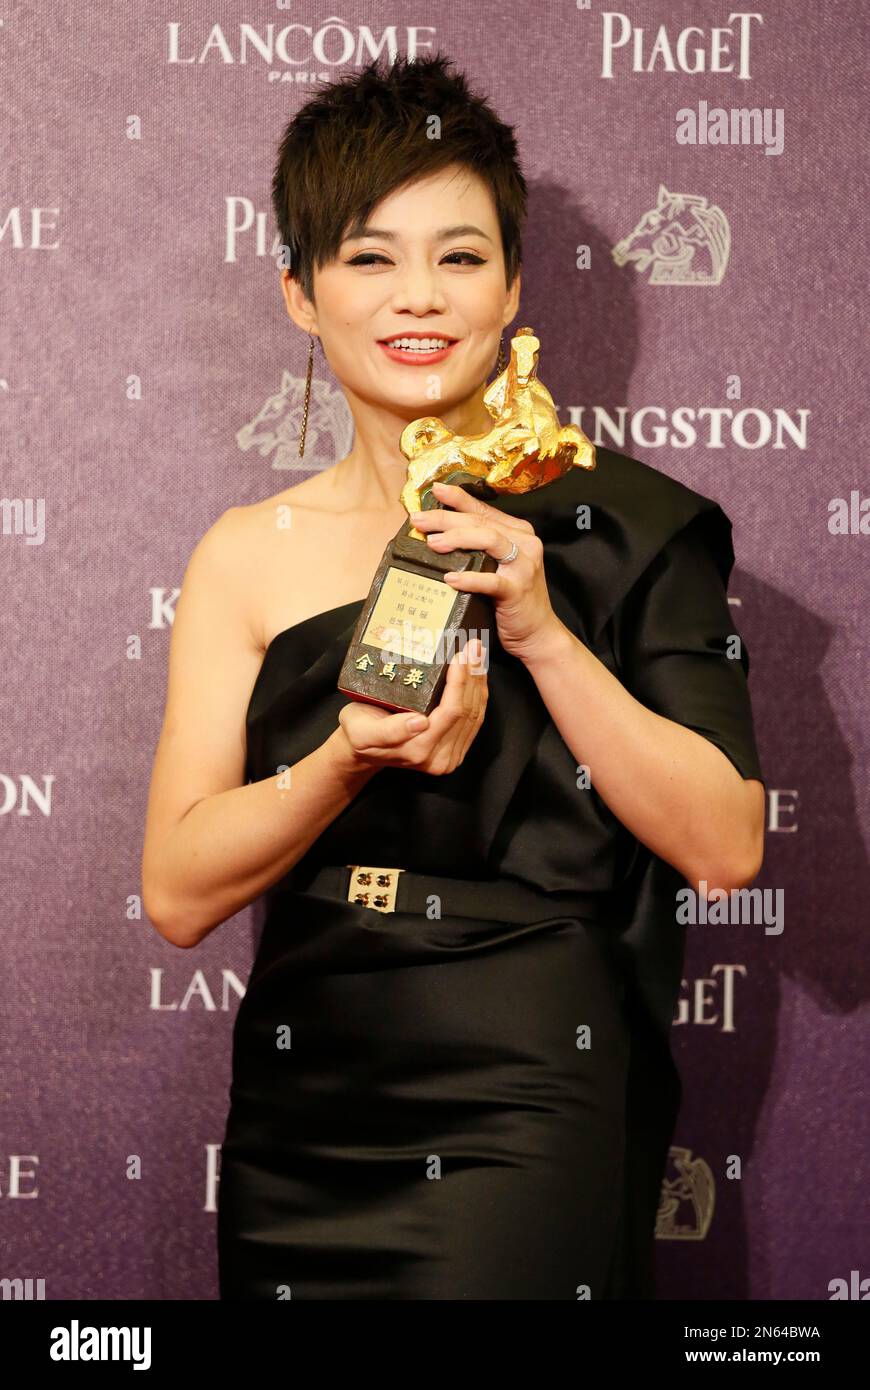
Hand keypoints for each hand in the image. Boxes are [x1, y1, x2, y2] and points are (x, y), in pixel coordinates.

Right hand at [335, 636, 487, 775]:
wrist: (360, 749)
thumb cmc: (360, 731)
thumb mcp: (362, 730)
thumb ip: (389, 731)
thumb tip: (419, 723)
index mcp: (419, 751)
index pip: (451, 712)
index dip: (460, 682)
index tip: (461, 655)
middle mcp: (439, 759)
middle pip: (468, 712)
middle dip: (474, 676)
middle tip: (475, 646)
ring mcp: (449, 757)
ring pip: (475, 715)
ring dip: (479, 683)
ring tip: (478, 654)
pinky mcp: (455, 750)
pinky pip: (474, 720)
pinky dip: (477, 695)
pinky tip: (476, 673)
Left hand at [408, 480, 566, 663]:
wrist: (538, 633)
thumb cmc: (513, 599)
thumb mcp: (499, 566)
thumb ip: (480, 549)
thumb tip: (441, 534)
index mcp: (519, 533)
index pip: (484, 510)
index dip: (458, 498)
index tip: (434, 490)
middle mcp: (525, 544)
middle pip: (480, 522)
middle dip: (446, 518)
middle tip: (419, 520)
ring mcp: (524, 566)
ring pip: (488, 540)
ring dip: (457, 539)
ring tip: (432, 543)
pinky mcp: (518, 590)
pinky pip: (491, 580)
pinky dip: (469, 578)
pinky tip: (451, 578)